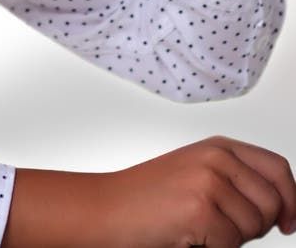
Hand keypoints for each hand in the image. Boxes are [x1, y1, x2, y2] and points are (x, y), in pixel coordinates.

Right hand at [1, 136, 295, 247]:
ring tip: (198, 227)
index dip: (290, 197)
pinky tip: (188, 235)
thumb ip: (235, 179)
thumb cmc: (147, 196)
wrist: (107, 208)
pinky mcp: (201, 210)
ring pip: (253, 228)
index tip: (290, 220)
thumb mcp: (197, 173)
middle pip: (271, 202)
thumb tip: (280, 207)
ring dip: (231, 239)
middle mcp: (218, 158)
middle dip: (256, 226)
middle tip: (223, 228)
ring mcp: (210, 182)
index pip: (277, 168)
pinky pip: (231, 245)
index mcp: (219, 146)